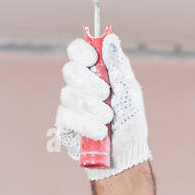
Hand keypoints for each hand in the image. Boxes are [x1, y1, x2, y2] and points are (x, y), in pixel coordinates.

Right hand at [55, 32, 150, 179]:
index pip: (77, 51)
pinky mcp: (64, 125)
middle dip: (90, 83)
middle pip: (70, 70)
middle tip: (106, 96)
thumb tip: (111, 40)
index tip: (93, 60)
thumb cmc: (130, 122)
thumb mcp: (130, 92)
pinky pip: (67, 116)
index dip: (81, 51)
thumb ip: (119, 67)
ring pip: (68, 94)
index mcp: (94, 73)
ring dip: (92, 107)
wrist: (127, 155)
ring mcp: (69, 105)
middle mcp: (78, 86)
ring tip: (108, 119)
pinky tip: (99, 132)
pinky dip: (86, 124)